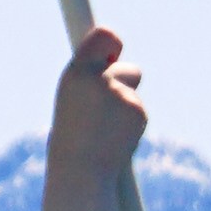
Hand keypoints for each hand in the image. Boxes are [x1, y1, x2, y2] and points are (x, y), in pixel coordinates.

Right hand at [41, 28, 146, 210]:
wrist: (80, 173)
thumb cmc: (71, 138)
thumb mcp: (72, 100)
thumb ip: (90, 78)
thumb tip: (115, 58)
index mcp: (77, 73)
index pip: (104, 37)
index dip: (112, 42)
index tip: (114, 49)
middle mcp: (100, 79)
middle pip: (128, 70)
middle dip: (124, 81)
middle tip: (106, 105)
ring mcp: (122, 95)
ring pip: (134, 93)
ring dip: (125, 107)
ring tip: (104, 130)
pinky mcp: (138, 112)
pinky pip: (139, 111)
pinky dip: (131, 123)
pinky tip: (115, 139)